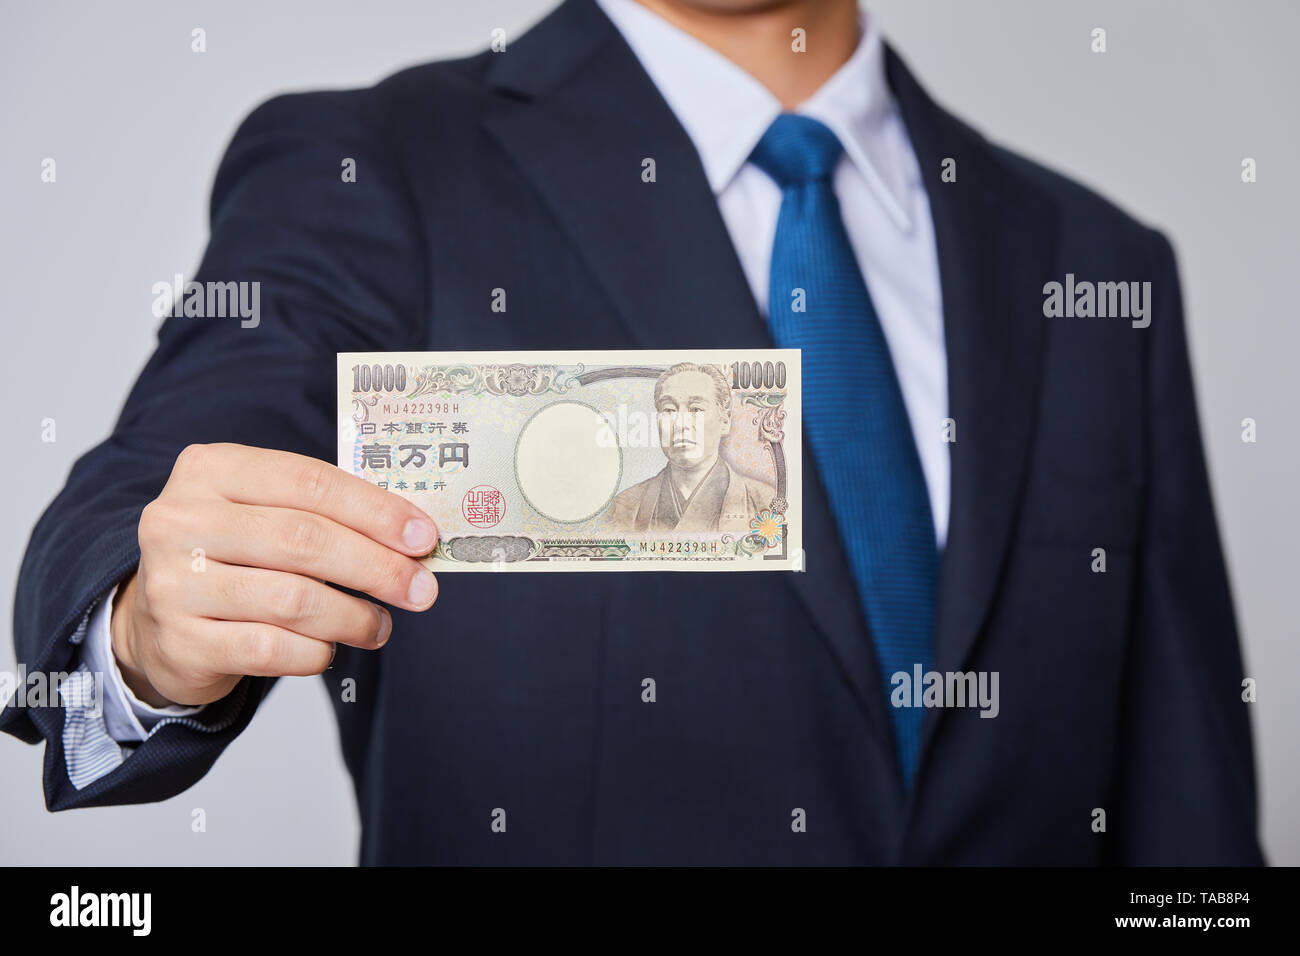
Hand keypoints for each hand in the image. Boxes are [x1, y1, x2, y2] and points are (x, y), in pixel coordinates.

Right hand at [110, 443, 438, 706]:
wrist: (158, 621)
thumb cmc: (235, 556)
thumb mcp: (268, 513)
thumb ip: (328, 514)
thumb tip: (413, 538)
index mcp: (211, 469)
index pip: (309, 482)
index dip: (376, 511)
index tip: (424, 537)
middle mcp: (181, 520)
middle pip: (304, 540)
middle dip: (376, 567)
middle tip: (420, 590)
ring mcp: (172, 583)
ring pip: (292, 600)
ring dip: (353, 617)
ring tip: (378, 626)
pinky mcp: (179, 642)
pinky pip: (270, 649)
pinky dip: (315, 651)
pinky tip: (330, 647)